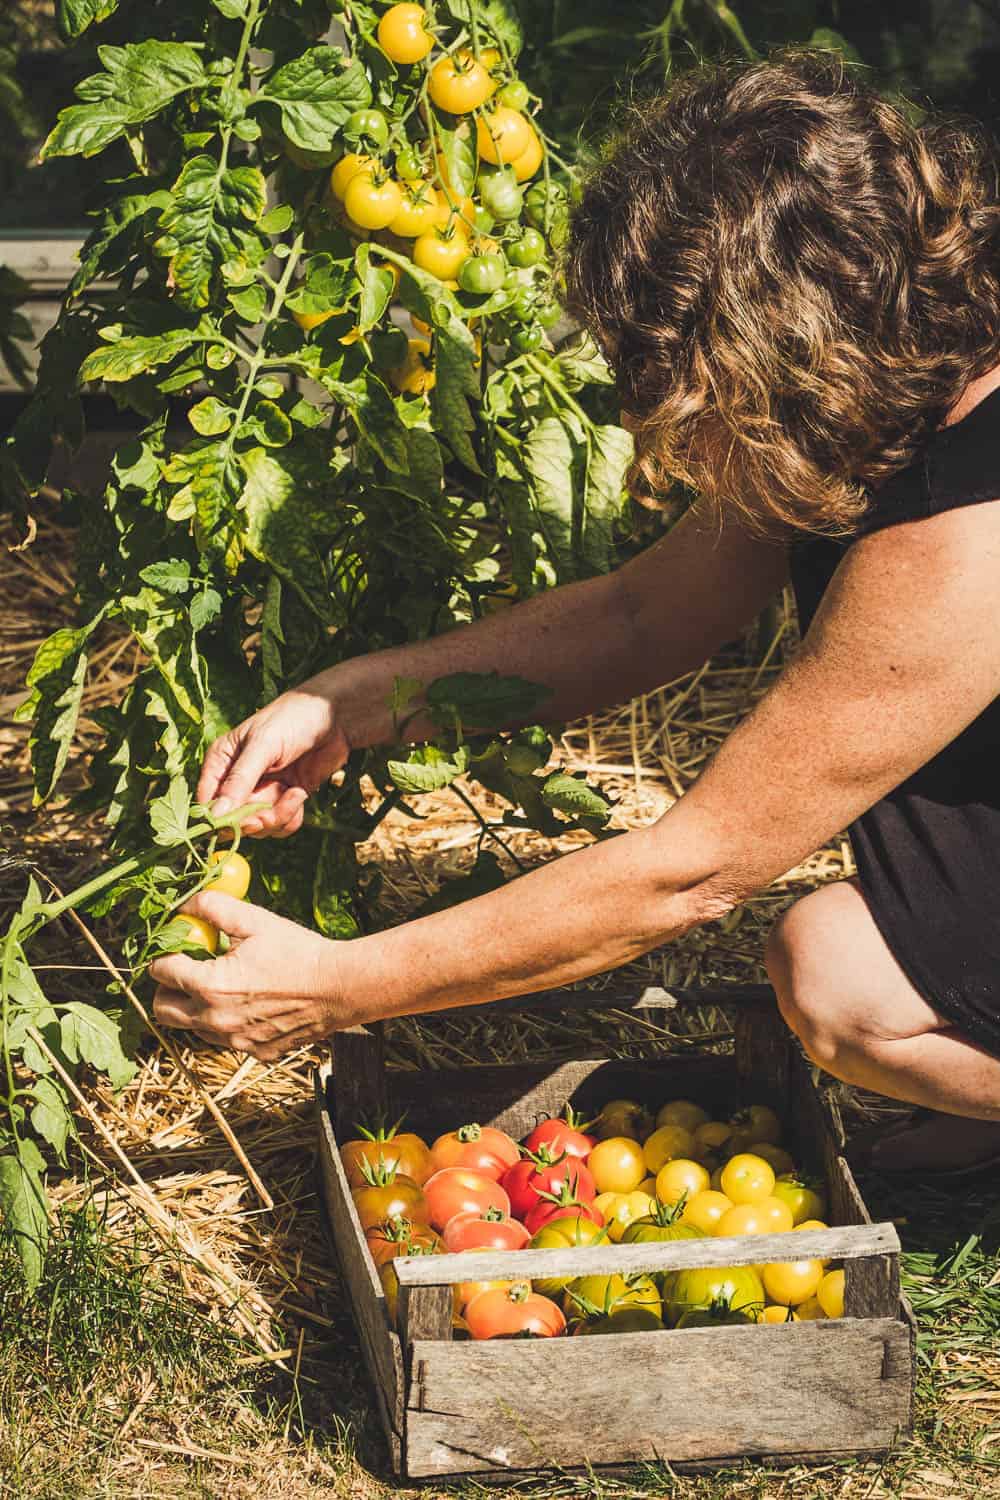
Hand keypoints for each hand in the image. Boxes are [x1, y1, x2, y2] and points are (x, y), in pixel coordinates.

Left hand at [150, 892, 347, 1060]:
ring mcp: (235, 1040)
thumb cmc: (299, 951)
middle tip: (186, 969)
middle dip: (166, 988)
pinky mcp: (254, 1051)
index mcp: (210, 985)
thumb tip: (185, 903)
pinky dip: (225, 1023)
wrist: (340, 987)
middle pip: (163, 1011)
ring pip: (192, 1028)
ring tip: (220, 984)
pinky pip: (225, 1040)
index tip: (177, 946)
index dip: (163, 954)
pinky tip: (247, 1002)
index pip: (160, 972)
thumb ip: (213, 907)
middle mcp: (215, 1020)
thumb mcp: (255, 920)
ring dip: (194, 1007)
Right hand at [198, 677, 349, 837]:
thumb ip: (240, 779)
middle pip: (232, 820)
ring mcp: (261, 791)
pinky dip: (291, 816)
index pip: (206, 800)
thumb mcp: (264, 745)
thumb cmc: (293, 718)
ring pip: (258, 827)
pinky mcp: (284, 798)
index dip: (218, 818)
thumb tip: (215, 814)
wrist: (334, 715)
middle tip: (268, 815)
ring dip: (276, 818)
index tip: (238, 823)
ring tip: (294, 793)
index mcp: (222, 762)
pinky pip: (280, 825)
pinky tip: (300, 793)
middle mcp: (237, 780)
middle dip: (253, 821)